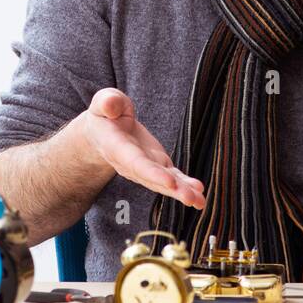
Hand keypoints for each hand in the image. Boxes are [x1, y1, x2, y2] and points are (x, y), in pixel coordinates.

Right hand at [78, 88, 205, 208]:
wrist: (103, 131)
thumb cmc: (105, 114)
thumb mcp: (103, 102)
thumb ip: (107, 102)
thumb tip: (111, 105)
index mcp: (117, 148)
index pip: (136, 163)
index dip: (152, 173)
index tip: (170, 182)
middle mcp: (131, 164)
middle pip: (152, 179)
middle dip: (172, 189)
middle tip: (190, 198)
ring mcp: (146, 167)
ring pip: (164, 183)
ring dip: (182, 192)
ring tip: (199, 201)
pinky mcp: (158, 165)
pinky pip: (172, 177)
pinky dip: (186, 185)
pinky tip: (199, 192)